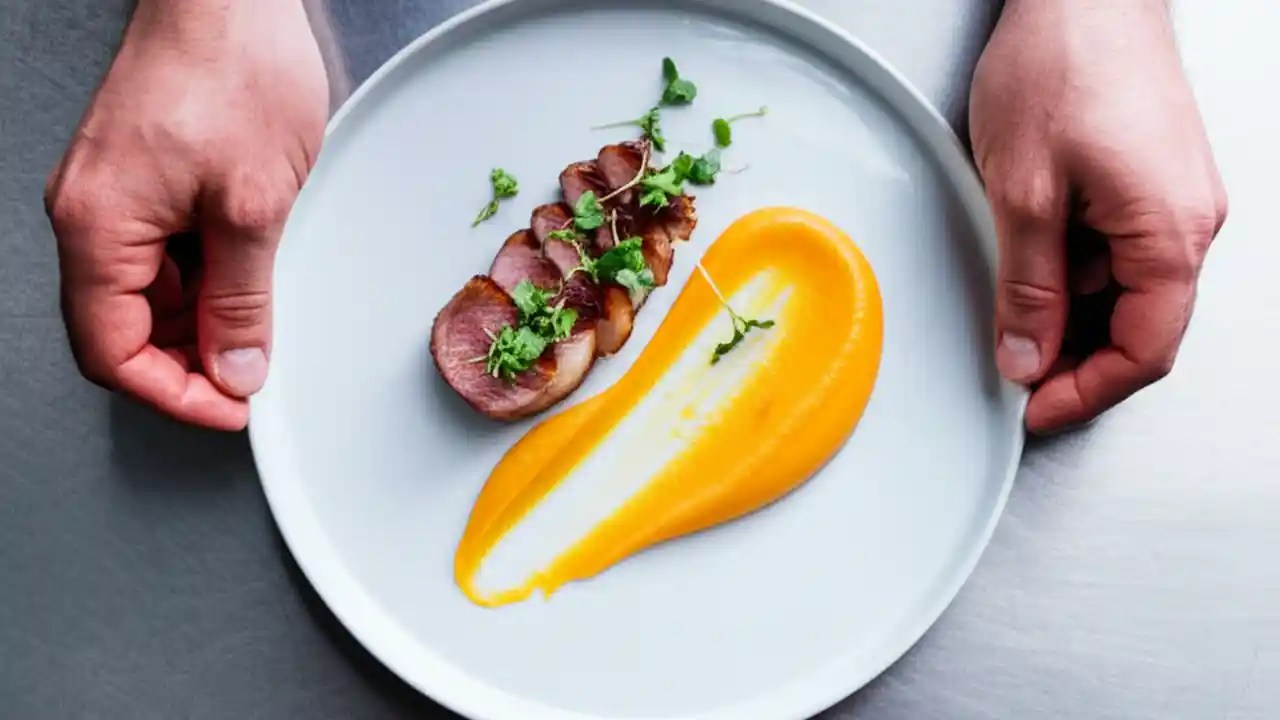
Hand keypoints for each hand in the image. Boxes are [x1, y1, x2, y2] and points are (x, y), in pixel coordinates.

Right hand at [44, 0, 326, 429]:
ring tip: (259, 326)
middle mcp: (91, 217)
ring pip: (148, 297)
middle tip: (251, 377)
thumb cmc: (235, 72)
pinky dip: (205, 283)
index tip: (230, 411)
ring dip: (201, 323)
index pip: (112, 351)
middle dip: (189, 363)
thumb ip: (242, 298)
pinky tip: (246, 279)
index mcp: (98, 227)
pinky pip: (164, 257)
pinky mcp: (144, 182)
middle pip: (124, 330)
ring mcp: (114, 199)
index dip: (173, 394)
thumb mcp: (254, 204)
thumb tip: (237, 368)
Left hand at [970, 0, 1226, 432]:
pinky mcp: (1148, 178)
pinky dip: (1070, 264)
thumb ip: (1026, 286)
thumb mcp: (1024, 193)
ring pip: (1119, 287)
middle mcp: (1186, 221)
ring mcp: (1170, 199)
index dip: (1086, 392)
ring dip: (1065, 303)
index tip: (1035, 410)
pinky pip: (1114, 246)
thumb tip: (1026, 356)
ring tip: (1010, 286)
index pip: (1144, 351)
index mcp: (1170, 234)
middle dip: (1073, 353)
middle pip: (1137, 324)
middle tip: (1013, 363)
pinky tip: (1031, 245)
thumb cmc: (1063, 65)